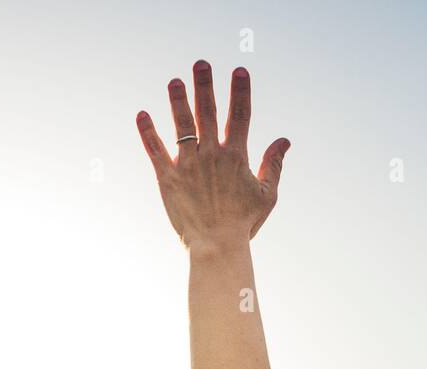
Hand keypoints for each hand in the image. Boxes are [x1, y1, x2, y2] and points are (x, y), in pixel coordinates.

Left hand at [136, 61, 290, 255]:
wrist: (216, 247)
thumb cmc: (243, 224)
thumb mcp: (267, 194)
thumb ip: (273, 164)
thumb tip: (284, 140)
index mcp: (236, 156)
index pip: (239, 115)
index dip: (240, 91)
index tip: (239, 70)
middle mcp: (211, 155)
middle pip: (207, 111)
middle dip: (204, 85)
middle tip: (200, 64)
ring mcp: (187, 165)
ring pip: (181, 125)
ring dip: (177, 100)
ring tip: (174, 81)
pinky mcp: (167, 179)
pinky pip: (155, 150)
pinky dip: (148, 132)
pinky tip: (142, 114)